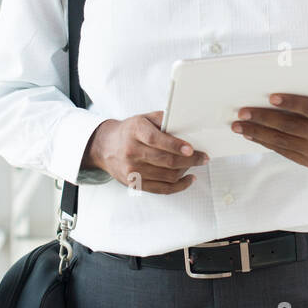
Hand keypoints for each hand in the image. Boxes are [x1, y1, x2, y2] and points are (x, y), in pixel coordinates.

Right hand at [82, 110, 209, 193]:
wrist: (105, 147)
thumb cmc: (129, 131)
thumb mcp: (143, 118)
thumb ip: (163, 119)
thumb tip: (186, 123)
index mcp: (134, 132)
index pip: (155, 140)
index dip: (175, 145)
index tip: (190, 149)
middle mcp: (131, 152)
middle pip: (165, 160)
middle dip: (189, 160)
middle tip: (202, 157)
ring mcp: (132, 171)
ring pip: (166, 176)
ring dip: (185, 171)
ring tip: (194, 164)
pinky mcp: (135, 184)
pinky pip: (162, 189)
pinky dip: (179, 186)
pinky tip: (188, 178)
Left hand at [231, 73, 307, 168]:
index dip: (291, 102)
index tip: (271, 97)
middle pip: (290, 126)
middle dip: (263, 118)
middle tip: (243, 112)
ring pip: (282, 141)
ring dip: (257, 132)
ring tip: (238, 125)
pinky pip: (282, 151)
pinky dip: (264, 142)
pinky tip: (250, 134)